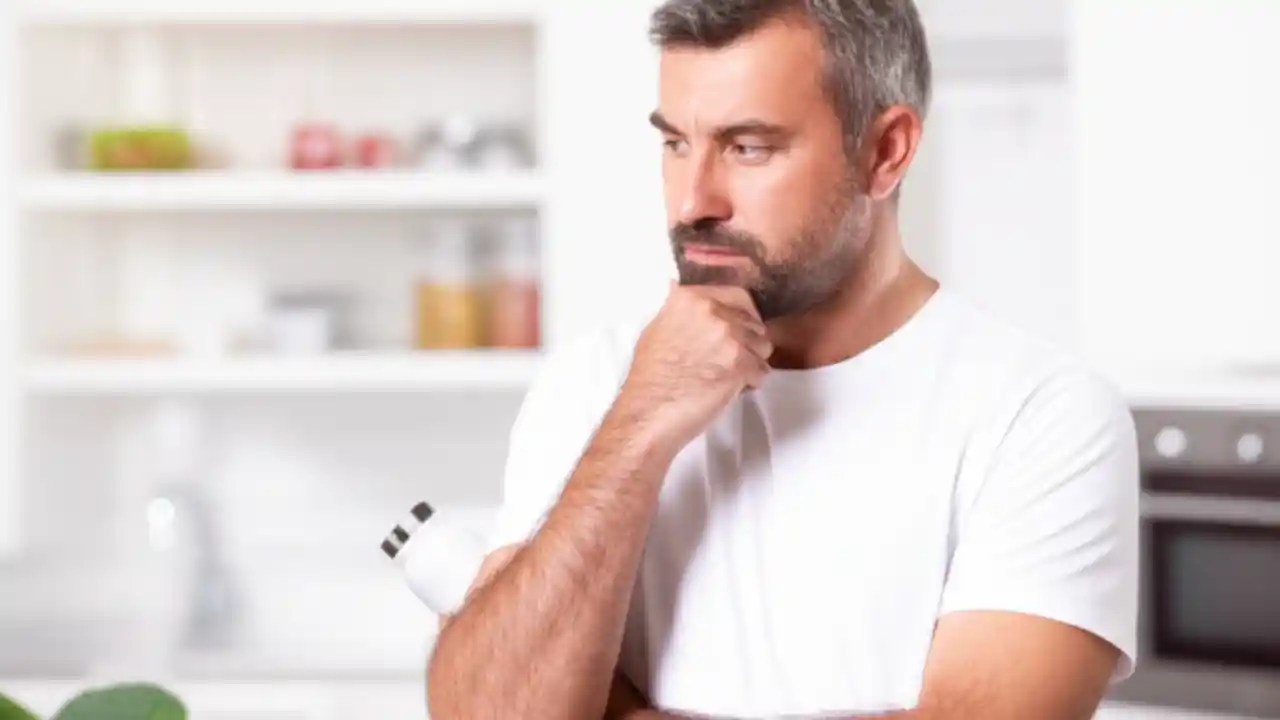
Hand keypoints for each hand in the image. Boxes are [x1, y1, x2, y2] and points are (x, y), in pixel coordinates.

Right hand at [615, 282, 772, 454]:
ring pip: (763, 346)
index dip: (744, 316)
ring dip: (753, 363)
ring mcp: (727, 336)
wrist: (647, 413)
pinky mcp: (739, 363)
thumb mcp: (659, 328)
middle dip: (750, 342)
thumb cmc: (650, 378)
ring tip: (730, 377)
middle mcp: (710, 310)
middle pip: (754, 322)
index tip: (740, 332)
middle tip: (733, 360)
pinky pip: (762, 370)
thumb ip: (685, 312)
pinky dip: (751, 382)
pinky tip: (730, 390)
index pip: (738, 296)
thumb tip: (699, 303)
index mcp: (689, 297)